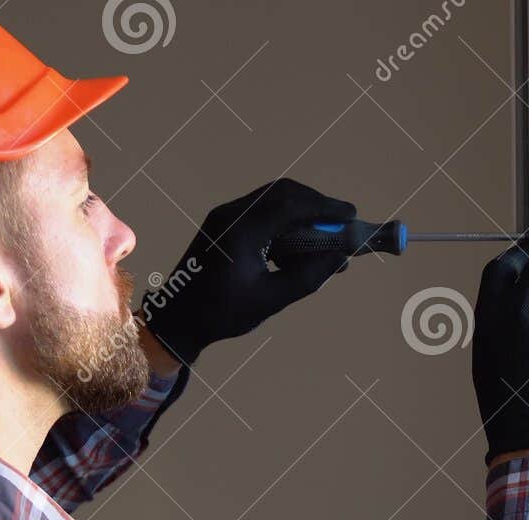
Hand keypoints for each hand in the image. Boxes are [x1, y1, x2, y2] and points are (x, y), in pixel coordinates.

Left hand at [140, 179, 356, 366]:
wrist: (177, 317)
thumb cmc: (221, 314)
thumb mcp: (270, 300)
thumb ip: (307, 277)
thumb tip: (341, 259)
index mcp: (240, 232)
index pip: (290, 205)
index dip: (325, 207)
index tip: (351, 215)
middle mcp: (230, 215)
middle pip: (283, 192)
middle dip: (317, 204)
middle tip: (343, 221)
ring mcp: (224, 215)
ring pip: (272, 197)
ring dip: (302, 209)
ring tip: (326, 231)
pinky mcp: (223, 222)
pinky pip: (261, 208)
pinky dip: (285, 217)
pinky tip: (300, 239)